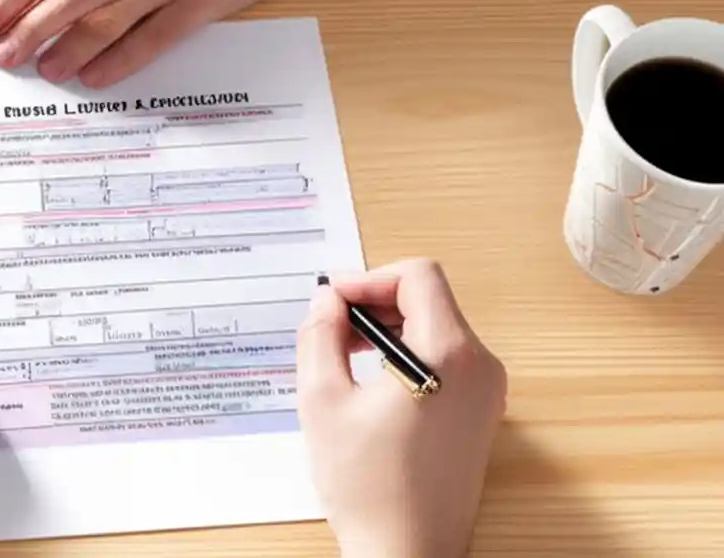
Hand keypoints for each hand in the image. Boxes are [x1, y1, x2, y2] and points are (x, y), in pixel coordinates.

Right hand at [297, 260, 507, 557]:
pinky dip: (407, 355)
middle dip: (375, 304)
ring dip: (388, 330)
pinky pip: (446, 360)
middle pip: (428, 300)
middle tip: (331, 328)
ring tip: (345, 357)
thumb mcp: (323, 400)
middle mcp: (481, 366)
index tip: (333, 302)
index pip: (418, 276)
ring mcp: (487, 392)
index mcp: (449, 354)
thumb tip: (325, 300)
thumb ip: (320, 336)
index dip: (368, 279)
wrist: (407, 552)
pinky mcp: (481, 413)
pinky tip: (370, 383)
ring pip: (437, 328)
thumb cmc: (369, 486)